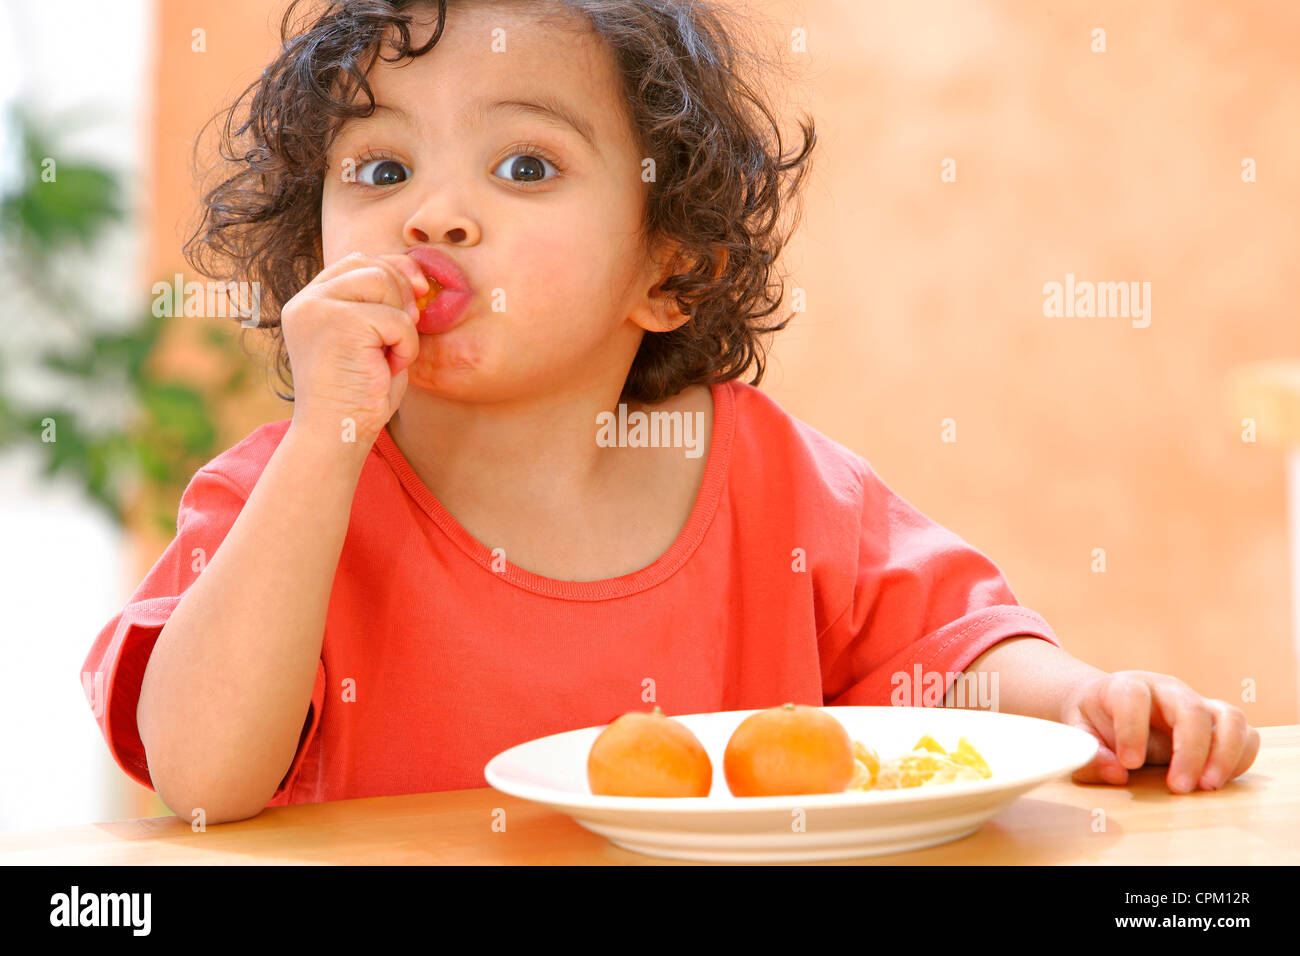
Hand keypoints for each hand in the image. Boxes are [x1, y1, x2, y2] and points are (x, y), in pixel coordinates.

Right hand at [280, 251, 429, 446]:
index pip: (357, 261)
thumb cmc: (358, 396)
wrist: (337, 435)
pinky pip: (396, 318)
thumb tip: (414, 273)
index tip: (418, 293)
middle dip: (402, 296)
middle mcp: (308, 301)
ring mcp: (318, 308)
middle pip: (373, 265)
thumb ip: (380, 304)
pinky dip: (405, 345)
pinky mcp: (338, 322)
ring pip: (384, 282)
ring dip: (402, 322)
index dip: (394, 270)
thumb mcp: (369, 340)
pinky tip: (388, 367)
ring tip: (389, 355)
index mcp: (311, 303)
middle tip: (399, 338)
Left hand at [1058, 670, 1259, 792]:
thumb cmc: (1094, 720)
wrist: (1108, 705)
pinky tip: (1218, 780)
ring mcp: (1196, 703)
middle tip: (1179, 788)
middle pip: (1191, 708)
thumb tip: (1116, 773)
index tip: (1128, 764)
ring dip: (1225, 754)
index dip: (1131, 729)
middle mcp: (1166, 690)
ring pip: (1229, 717)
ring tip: (1207, 786)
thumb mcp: (1078, 732)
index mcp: (1125, 687)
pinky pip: (1246, 733)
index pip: (1133, 696)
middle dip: (1189, 751)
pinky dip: (1241, 757)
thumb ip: (1089, 753)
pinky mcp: (1216, 723)